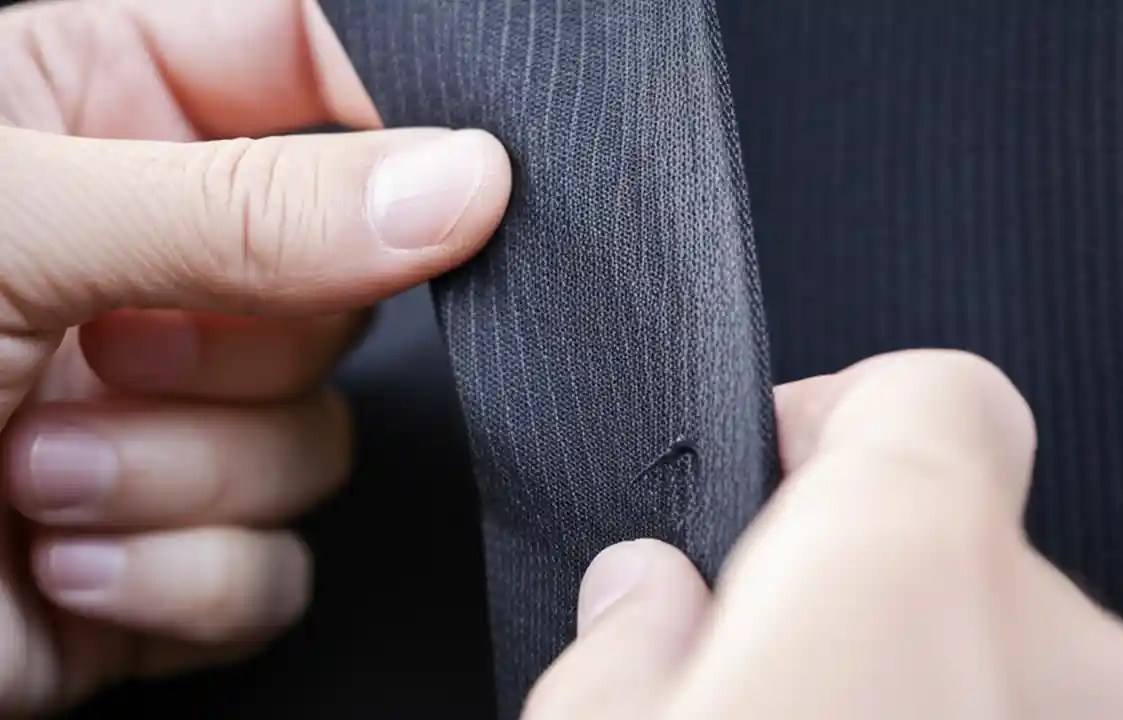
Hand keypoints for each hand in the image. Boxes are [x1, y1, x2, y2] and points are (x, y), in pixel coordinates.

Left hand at [0, 0, 509, 713]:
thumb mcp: (8, 227)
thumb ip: (253, 203)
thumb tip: (463, 182)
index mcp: (95, 114)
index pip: (312, 65)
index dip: (383, 130)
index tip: (433, 192)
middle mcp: (148, 262)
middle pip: (344, 279)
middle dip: (234, 345)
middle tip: (111, 345)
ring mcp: (165, 414)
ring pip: (319, 441)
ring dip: (183, 473)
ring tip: (32, 465)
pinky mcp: (167, 553)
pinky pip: (279, 570)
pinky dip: (179, 580)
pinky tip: (53, 557)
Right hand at [529, 351, 1122, 718]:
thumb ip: (624, 637)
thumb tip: (649, 594)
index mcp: (913, 567)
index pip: (930, 389)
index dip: (837, 420)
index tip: (773, 475)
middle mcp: (1079, 657)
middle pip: (967, 546)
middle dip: (867, 592)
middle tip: (760, 672)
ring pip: (1021, 667)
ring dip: (931, 689)